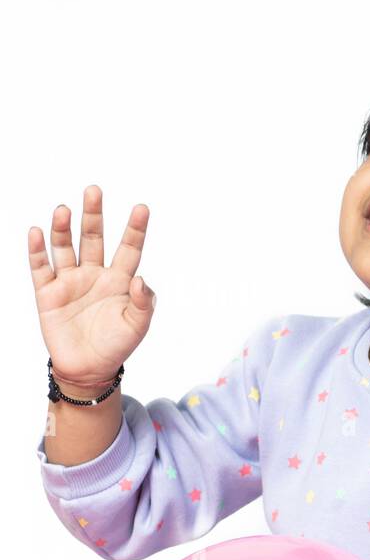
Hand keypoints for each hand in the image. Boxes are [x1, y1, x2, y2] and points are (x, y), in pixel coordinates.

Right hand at [30, 185, 154, 388]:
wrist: (88, 368)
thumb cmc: (117, 346)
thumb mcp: (138, 326)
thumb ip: (143, 302)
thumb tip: (140, 279)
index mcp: (120, 279)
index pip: (129, 248)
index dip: (135, 229)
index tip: (142, 208)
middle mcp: (94, 274)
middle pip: (94, 238)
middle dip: (93, 216)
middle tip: (94, 191)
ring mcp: (70, 281)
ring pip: (65, 247)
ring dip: (63, 229)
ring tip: (64, 210)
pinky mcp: (48, 292)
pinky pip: (41, 267)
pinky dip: (37, 250)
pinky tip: (37, 231)